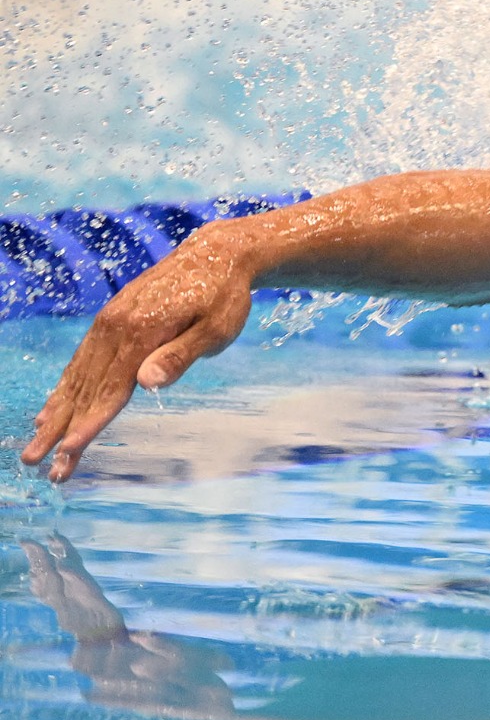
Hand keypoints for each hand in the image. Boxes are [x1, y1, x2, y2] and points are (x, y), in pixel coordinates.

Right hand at [20, 224, 257, 480]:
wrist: (216, 254)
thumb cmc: (223, 296)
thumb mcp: (215, 328)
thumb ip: (180, 356)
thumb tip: (146, 384)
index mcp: (140, 332)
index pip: (110, 389)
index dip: (89, 424)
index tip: (69, 452)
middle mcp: (114, 327)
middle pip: (84, 388)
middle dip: (60, 430)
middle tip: (37, 465)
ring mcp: (108, 323)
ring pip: (76, 377)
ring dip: (55, 415)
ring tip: (35, 446)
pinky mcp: (111, 321)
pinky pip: (81, 361)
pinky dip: (64, 389)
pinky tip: (51, 410)